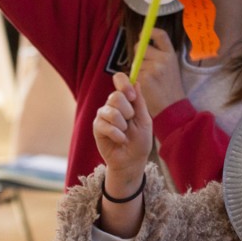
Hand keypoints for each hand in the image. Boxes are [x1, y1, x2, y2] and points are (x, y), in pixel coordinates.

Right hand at [93, 73, 152, 191]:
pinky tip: (120, 140)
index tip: (131, 96)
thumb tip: (136, 82)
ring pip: (110, 111)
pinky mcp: (97, 127)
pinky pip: (105, 125)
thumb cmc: (140, 141)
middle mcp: (113, 105)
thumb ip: (139, 103)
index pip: (119, 79)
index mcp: (126, 100)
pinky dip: (116, 134)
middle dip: (127, 111)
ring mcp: (103, 115)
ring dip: (122, 125)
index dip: (123, 83)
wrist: (132, 160)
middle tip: (130, 121)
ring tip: (125, 133)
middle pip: (115, 96)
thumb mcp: (145, 120)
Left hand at [132, 29, 185, 116]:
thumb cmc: (170, 88)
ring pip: (135, 63)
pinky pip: (133, 74)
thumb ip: (160, 56)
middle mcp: (163, 59)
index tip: (143, 34)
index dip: (150, 32)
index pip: (160, 35)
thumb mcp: (171, 68)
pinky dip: (135, 80)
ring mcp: (153, 68)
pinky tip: (144, 87)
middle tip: (145, 67)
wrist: (172, 108)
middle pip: (140, 47)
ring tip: (148, 82)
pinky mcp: (144, 78)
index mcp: (171, 54)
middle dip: (138, 55)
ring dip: (137, 70)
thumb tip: (143, 45)